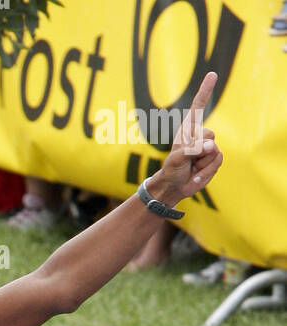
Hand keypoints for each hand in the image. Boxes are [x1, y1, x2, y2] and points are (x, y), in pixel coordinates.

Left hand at [155, 71, 223, 204]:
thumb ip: (193, 149)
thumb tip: (211, 146)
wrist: (174, 187)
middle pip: (209, 135)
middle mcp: (199, 135)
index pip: (198, 106)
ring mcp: (208, 147)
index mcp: (188, 129)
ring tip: (191, 167)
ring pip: (215, 151)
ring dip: (202, 164)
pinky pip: (217, 162)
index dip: (205, 90)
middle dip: (199, 150)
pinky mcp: (214, 159)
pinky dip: (206, 172)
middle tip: (188, 160)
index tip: (212, 74)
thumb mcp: (178, 158)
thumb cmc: (172, 170)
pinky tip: (196, 175)